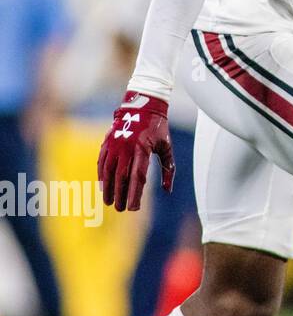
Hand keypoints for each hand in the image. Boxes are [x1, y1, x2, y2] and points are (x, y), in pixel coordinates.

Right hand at [98, 91, 173, 211]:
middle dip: (120, 195)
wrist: (142, 106)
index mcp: (143, 149)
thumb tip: (167, 190)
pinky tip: (103, 187)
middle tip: (120, 209)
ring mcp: (115, 144)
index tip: (133, 208)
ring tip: (109, 202)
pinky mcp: (107, 142)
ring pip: (109, 171)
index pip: (138, 177)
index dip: (134, 193)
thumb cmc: (158, 129)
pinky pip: (102, 162)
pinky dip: (102, 176)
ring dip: (108, 188)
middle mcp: (127, 147)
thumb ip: (168, 169)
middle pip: (122, 176)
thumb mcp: (167, 147)